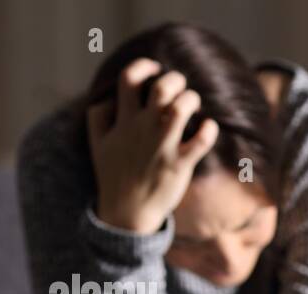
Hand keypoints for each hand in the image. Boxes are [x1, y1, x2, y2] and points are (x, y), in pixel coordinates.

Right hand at [86, 57, 219, 233]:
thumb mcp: (98, 143)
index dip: (143, 66)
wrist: (127, 213)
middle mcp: (143, 130)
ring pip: (180, 110)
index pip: (129, 79)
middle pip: (161, 89)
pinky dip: (209, 129)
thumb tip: (108, 97)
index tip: (154, 70)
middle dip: (174, 80)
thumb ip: (99, 116)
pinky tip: (208, 128)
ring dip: (191, 100)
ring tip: (192, 105)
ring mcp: (162, 147)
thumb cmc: (114, 175)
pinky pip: (201, 141)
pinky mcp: (179, 165)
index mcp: (123, 121)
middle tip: (180, 89)